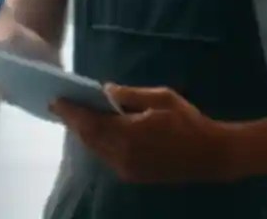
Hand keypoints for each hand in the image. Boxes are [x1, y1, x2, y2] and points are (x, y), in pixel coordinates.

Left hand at [51, 86, 235, 183]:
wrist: (211, 155)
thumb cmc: (188, 121)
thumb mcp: (161, 98)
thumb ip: (130, 95)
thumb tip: (106, 91)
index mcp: (128, 134)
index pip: (89, 123)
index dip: (71, 112)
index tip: (56, 100)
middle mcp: (122, 155)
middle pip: (89, 138)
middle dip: (74, 121)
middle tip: (60, 106)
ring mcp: (127, 169)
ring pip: (97, 149)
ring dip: (86, 133)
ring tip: (77, 116)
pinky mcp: (133, 175)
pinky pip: (108, 157)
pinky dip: (99, 142)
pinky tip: (99, 131)